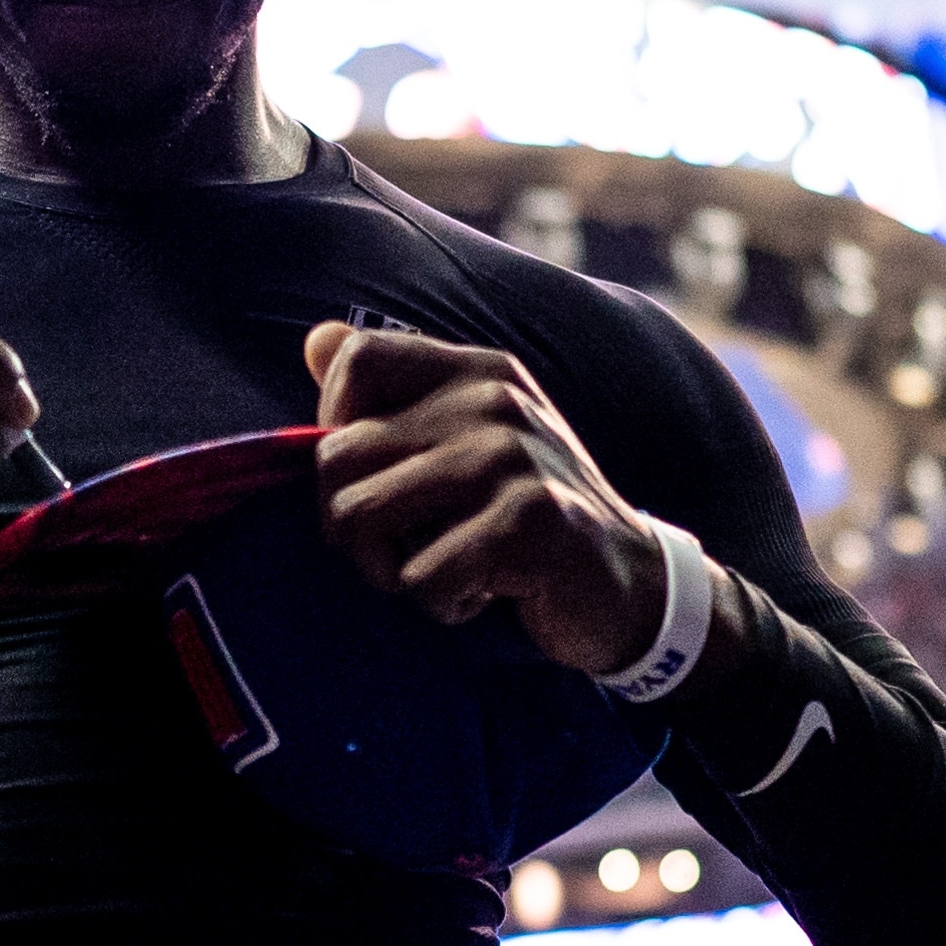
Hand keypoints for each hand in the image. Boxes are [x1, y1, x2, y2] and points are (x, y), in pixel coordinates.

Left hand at [305, 324, 677, 678]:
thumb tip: (315, 340)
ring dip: (388, 572)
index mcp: (476, 372)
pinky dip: (443, 605)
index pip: (359, 358)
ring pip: (360, 518)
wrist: (631, 583)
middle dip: (347, 529)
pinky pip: (421, 577)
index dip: (332, 426)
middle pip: (336, 457)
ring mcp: (514, 456)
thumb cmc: (526, 516)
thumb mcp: (469, 442)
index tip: (370, 477)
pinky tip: (488, 593)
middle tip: (402, 553)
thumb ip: (394, 393)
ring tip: (443, 571)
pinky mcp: (531, 519)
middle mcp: (494, 399)